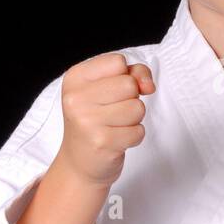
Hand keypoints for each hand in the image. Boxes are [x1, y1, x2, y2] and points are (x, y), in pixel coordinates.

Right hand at [56, 52, 153, 187]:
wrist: (80, 161)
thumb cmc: (98, 118)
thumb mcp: (108, 87)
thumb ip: (133, 74)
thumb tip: (149, 85)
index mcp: (75, 78)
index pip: (118, 62)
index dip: (125, 76)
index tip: (113, 91)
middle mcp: (76, 98)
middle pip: (129, 84)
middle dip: (131, 98)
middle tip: (113, 111)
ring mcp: (86, 121)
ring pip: (137, 108)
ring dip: (133, 119)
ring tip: (115, 125)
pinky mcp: (101, 142)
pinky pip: (138, 131)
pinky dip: (133, 136)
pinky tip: (116, 139)